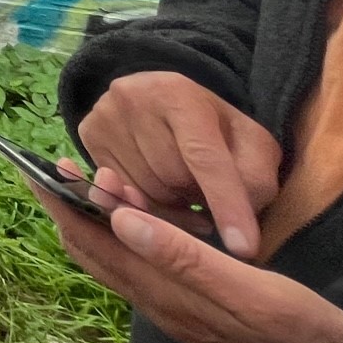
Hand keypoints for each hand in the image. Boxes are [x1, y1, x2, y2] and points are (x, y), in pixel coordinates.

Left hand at [35, 184, 342, 342]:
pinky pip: (134, 265)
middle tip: (54, 167)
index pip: (94, 242)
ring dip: (92, 218)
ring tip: (85, 182)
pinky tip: (128, 217)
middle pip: (92, 249)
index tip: (39, 170)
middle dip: (68, 207)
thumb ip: (182, 256)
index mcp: (162, 290)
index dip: (65, 205)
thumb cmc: (290, 325)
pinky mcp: (182, 304)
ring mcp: (166, 304)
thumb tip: (121, 219)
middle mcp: (154, 299)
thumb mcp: (244, 289)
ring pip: (111, 257)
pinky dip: (119, 234)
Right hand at [78, 71, 280, 256]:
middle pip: (172, 177)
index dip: (227, 204)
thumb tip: (235, 229)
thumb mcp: (251, 145)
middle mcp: (132, 96)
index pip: (204, 157)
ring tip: (184, 191)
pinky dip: (146, 204)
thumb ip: (255, 180)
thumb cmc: (214, 129)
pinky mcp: (86, 135)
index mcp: (180, 92)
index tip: (245, 249)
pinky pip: (119, 195)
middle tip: (208, 195)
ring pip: (144, 192)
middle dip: (197, 198)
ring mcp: (104, 115)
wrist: (164, 103)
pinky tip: (159, 190)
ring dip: (172, 206)